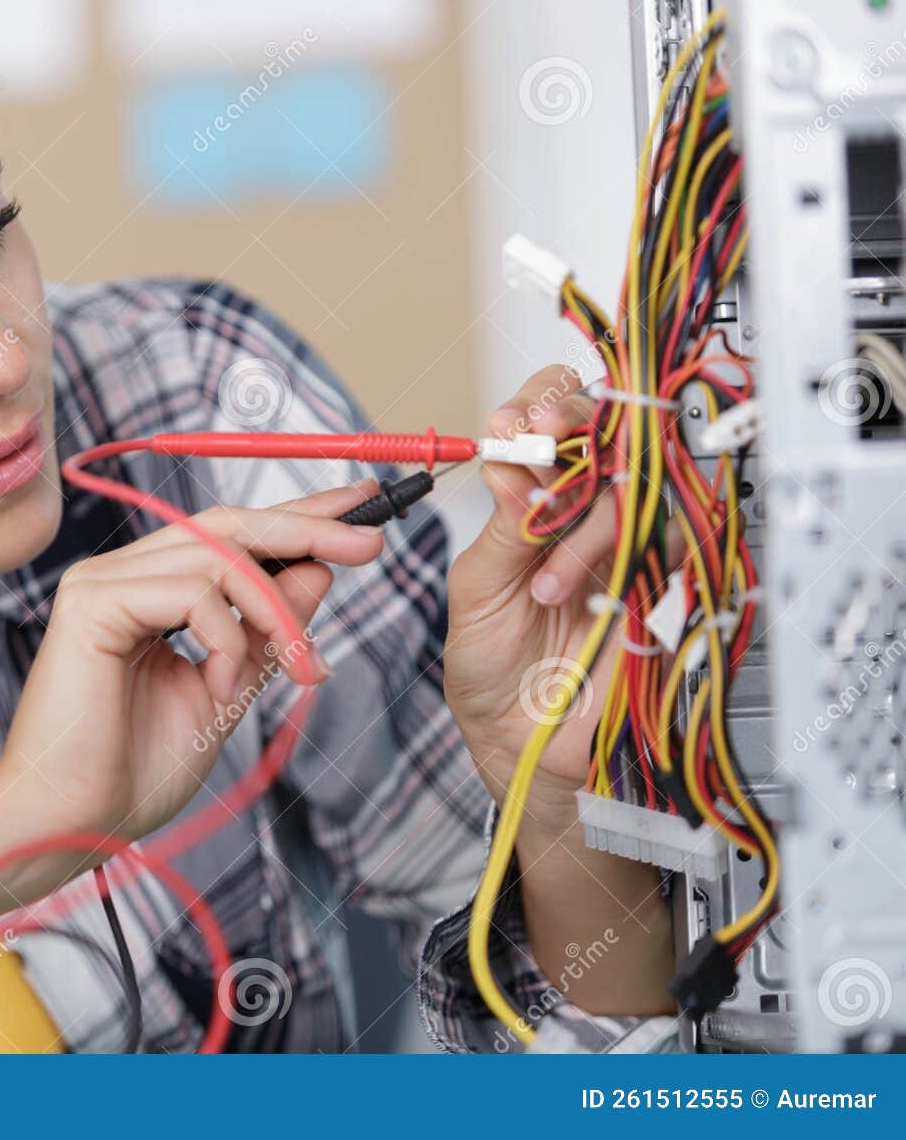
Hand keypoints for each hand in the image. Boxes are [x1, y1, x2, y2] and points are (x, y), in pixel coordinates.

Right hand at [0, 481, 384, 850]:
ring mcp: (101, 582)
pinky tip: (222, 685)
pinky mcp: (90, 601)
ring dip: (274, 610)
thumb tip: (318, 569)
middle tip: (370, 541)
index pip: (231, 536)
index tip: (363, 507)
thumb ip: (266, 634)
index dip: (298, 516)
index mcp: (149, 593)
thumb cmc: (131, 773)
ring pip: (217, 553)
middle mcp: (122, 575)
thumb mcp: (228, 693)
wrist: (72, 824)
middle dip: (306, 528)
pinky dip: (225, 636)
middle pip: (226, 523)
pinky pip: (189, 590)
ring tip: (297, 666)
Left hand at [444, 365, 618, 829]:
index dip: (539, 403)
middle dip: (570, 427)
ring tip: (540, 578)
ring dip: (579, 516)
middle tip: (539, 443)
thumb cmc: (491, 659)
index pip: (551, 417)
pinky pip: (662, 536)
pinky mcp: (659, 577)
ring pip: (631, 480)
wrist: (520, 735)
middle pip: (606, 429)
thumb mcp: (477, 584)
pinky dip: (609, 553)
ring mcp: (624, 538)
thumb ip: (501, 523)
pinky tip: (570, 587)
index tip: (514, 420)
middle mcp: (583, 507)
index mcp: (534, 495)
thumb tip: (509, 457)